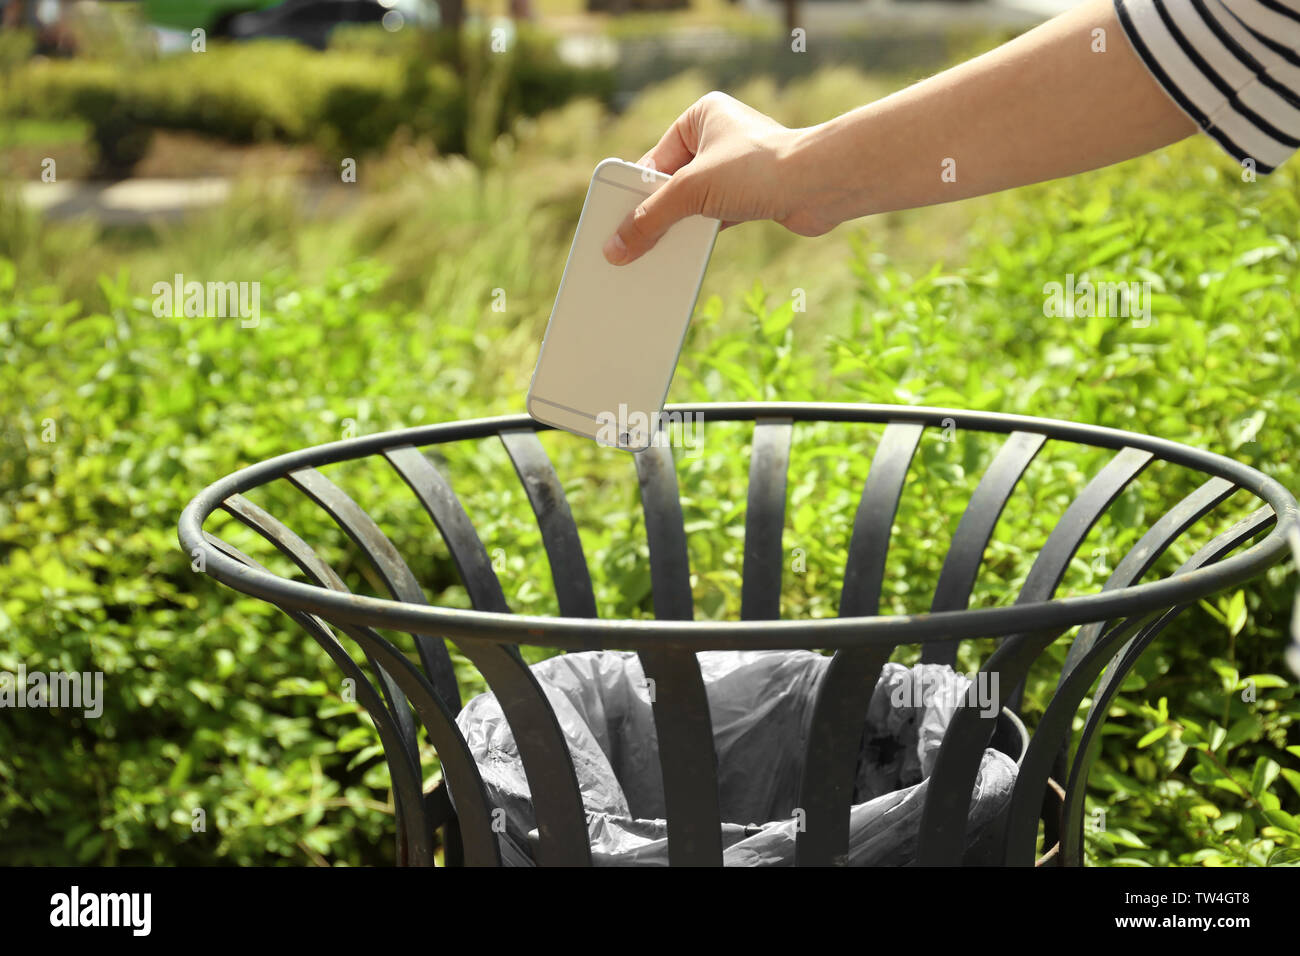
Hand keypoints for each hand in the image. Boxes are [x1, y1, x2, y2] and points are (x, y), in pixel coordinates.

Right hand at [602, 92, 835, 265]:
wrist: (822, 184)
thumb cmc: (760, 169)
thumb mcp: (692, 191)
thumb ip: (650, 218)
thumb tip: (616, 247)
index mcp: (701, 116)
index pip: (654, 159)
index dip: (633, 194)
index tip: (612, 223)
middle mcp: (719, 137)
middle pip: (671, 183)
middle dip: (653, 215)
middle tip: (627, 245)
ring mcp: (736, 168)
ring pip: (693, 203)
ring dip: (676, 230)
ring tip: (651, 258)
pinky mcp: (752, 195)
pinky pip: (714, 217)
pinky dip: (699, 236)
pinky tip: (681, 258)